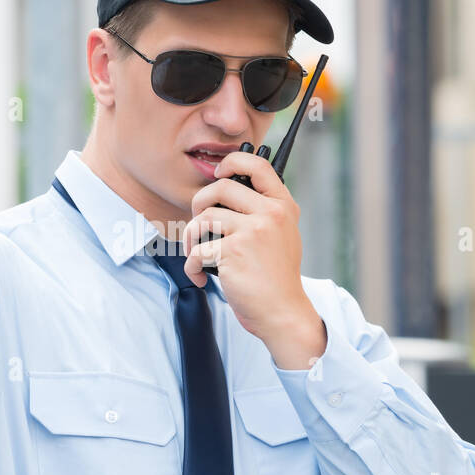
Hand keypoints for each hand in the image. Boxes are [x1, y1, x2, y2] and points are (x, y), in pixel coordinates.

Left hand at [181, 150, 326, 367]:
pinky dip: (192, 266)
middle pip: (220, 187)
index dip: (232, 162)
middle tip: (197, 225)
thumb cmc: (276, 277)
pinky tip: (202, 277)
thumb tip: (223, 190)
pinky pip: (197, 250)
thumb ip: (262, 211)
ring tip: (197, 256)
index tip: (218, 173)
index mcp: (283, 206)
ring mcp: (253, 232)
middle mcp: (271, 214)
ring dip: (191, 239)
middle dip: (198, 204)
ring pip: (203, 218)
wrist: (283, 312)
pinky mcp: (233, 252)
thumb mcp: (282, 235)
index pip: (258, 164)